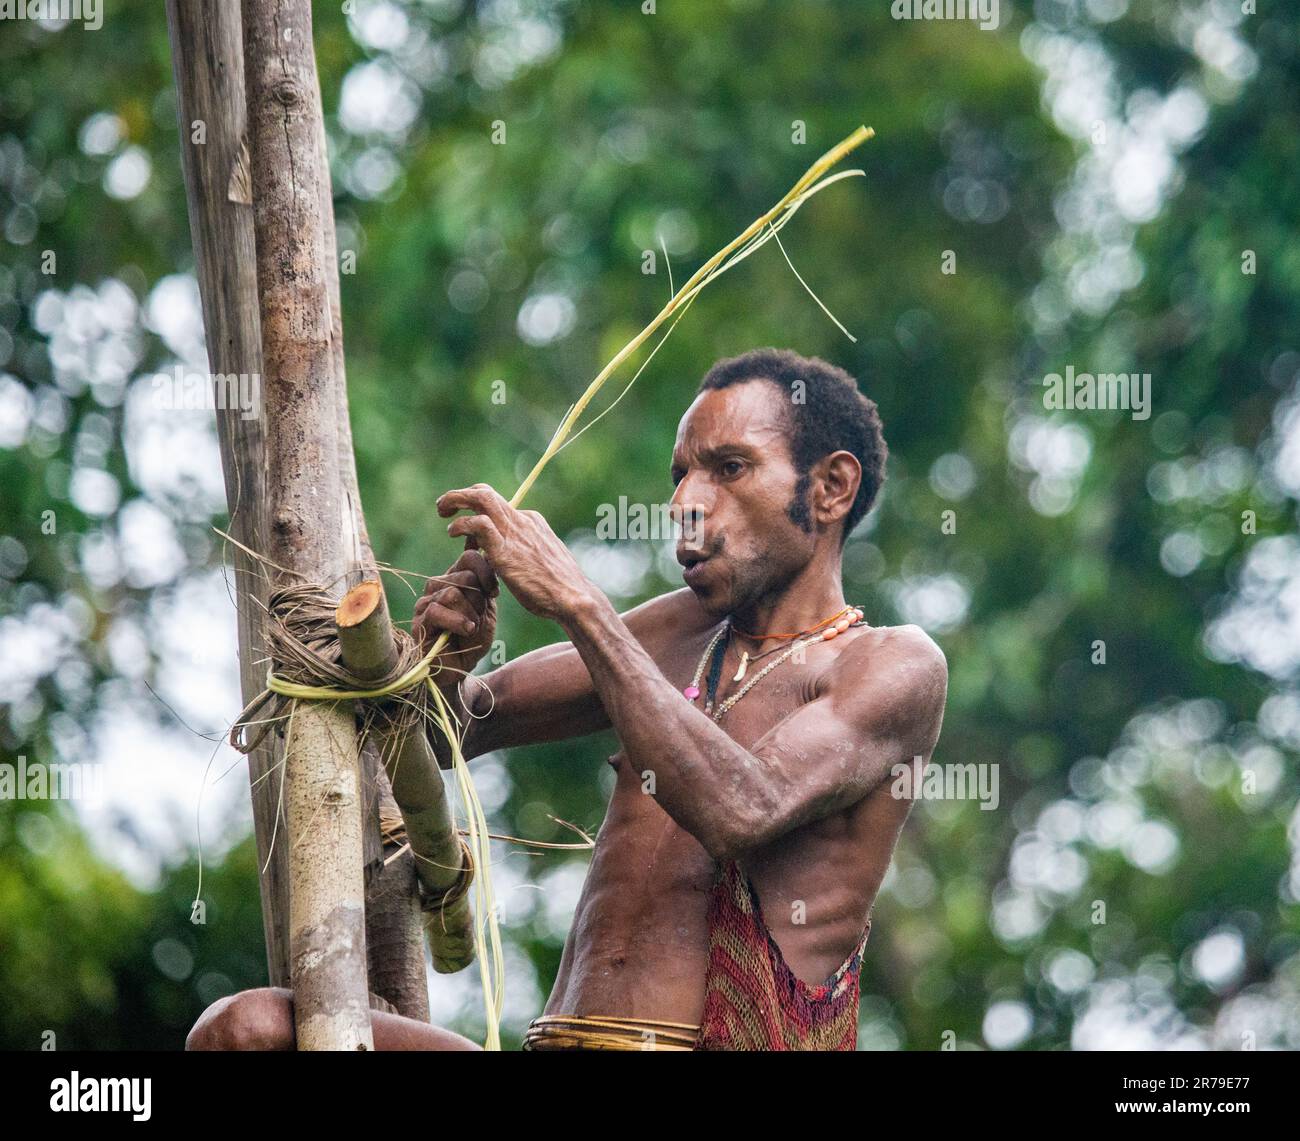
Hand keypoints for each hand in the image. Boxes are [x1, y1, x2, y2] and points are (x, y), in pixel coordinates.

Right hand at [413, 548, 497, 678]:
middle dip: (479, 600)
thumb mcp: (486, 609)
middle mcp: (437, 586)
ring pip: (452, 593)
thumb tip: (482, 550)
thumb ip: (484, 583)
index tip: (494, 594)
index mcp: (454, 579)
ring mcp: (425, 602)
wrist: (461, 668)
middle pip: (464, 577)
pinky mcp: (419, 621)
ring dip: (470, 613)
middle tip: (479, 617)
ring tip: (472, 627)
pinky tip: (466, 630)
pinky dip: (457, 621)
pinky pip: (436, 611)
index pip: (469, 557)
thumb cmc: (473, 638)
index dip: (486, 573)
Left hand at [436, 483, 593, 622]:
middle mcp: (523, 521)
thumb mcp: (540, 564)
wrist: (573, 598)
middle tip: (444, 507)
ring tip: (442, 511)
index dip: (476, 517)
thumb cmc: (558, 589)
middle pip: (487, 493)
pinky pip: (478, 524)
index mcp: (532, 523)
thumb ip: (524, 556)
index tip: (467, 537)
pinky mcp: (505, 549)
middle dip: (462, 494)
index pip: (498, 507)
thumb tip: (510, 561)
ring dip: (456, 498)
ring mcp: (515, 532)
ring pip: (481, 497)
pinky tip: (454, 533)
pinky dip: (462, 524)